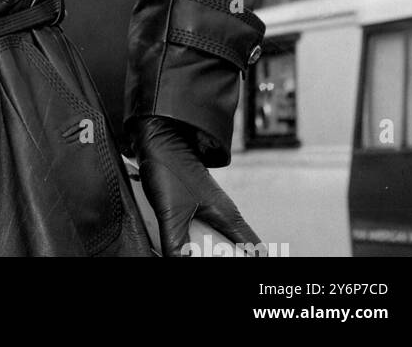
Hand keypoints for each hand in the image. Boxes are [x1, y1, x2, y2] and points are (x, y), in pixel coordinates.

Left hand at [134, 116, 265, 256]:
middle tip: (213, 257)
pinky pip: (200, 231)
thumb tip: (178, 262)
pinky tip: (179, 245)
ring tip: (195, 253)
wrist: (156, 139)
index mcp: (228, 216)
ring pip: (216, 240)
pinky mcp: (194, 205)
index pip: (254, 248)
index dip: (254, 260)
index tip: (255, 273)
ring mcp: (209, 208)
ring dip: (207, 251)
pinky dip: (194, 242)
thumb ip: (176, 244)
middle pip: (235, 248)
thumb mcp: (171, 213)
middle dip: (226, 257)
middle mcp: (223, 213)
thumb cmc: (170, 168)